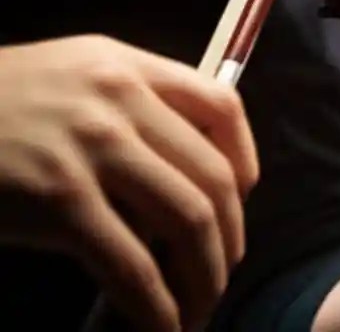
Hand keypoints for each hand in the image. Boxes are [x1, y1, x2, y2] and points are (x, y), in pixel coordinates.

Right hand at [0, 34, 258, 331]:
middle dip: (230, 238)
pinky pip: (132, 265)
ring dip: (206, 276)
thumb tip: (184, 180)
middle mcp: (119, 99)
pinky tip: (163, 325)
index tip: (241, 200)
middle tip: (221, 273)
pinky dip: (159, 305)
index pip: (222, 104)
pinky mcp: (59, 200)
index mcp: (126, 66)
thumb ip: (128, 111)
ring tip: (200, 305)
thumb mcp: (69, 80)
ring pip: (188, 220)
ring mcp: (90, 148)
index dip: (245, 160)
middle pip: (214, 175)